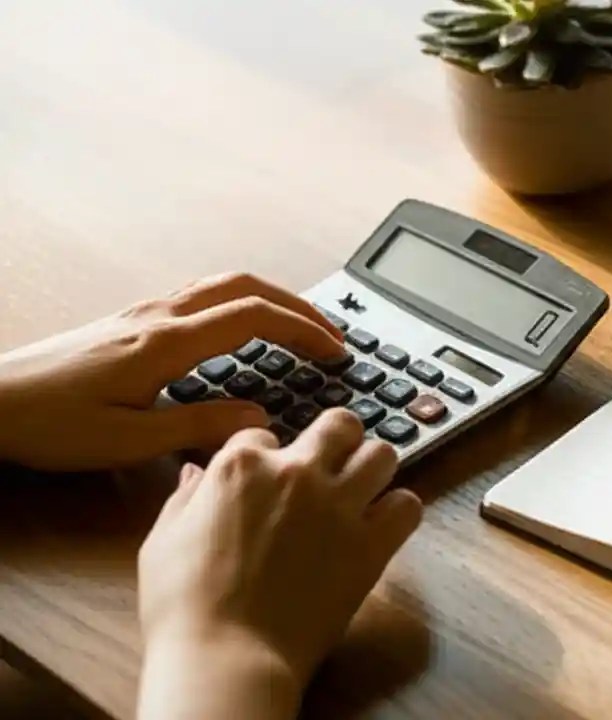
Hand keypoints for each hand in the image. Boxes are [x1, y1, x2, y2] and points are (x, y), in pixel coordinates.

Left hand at [0, 272, 345, 469]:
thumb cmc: (50, 424)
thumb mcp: (130, 440)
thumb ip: (201, 425)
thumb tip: (260, 417)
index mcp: (166, 343)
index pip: (254, 318)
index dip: (303, 330)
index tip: (335, 351)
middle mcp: (158, 317)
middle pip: (245, 286)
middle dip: (297, 305)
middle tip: (332, 333)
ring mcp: (143, 313)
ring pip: (222, 284)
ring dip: (269, 298)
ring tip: (298, 326)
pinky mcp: (130, 322)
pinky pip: (200, 295)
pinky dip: (239, 302)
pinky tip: (242, 330)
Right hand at [136, 410, 422, 719]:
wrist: (226, 655)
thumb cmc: (183, 604)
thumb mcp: (162, 542)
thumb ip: (185, 498)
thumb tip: (196, 472)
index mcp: (241, 466)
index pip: (262, 433)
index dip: (264, 454)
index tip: (265, 479)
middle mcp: (297, 473)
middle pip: (339, 425)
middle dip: (336, 438)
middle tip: (330, 464)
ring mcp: (339, 505)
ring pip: (383, 454)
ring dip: (373, 468)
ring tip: (361, 490)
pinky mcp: (371, 543)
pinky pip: (408, 505)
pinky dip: (400, 511)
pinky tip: (382, 526)